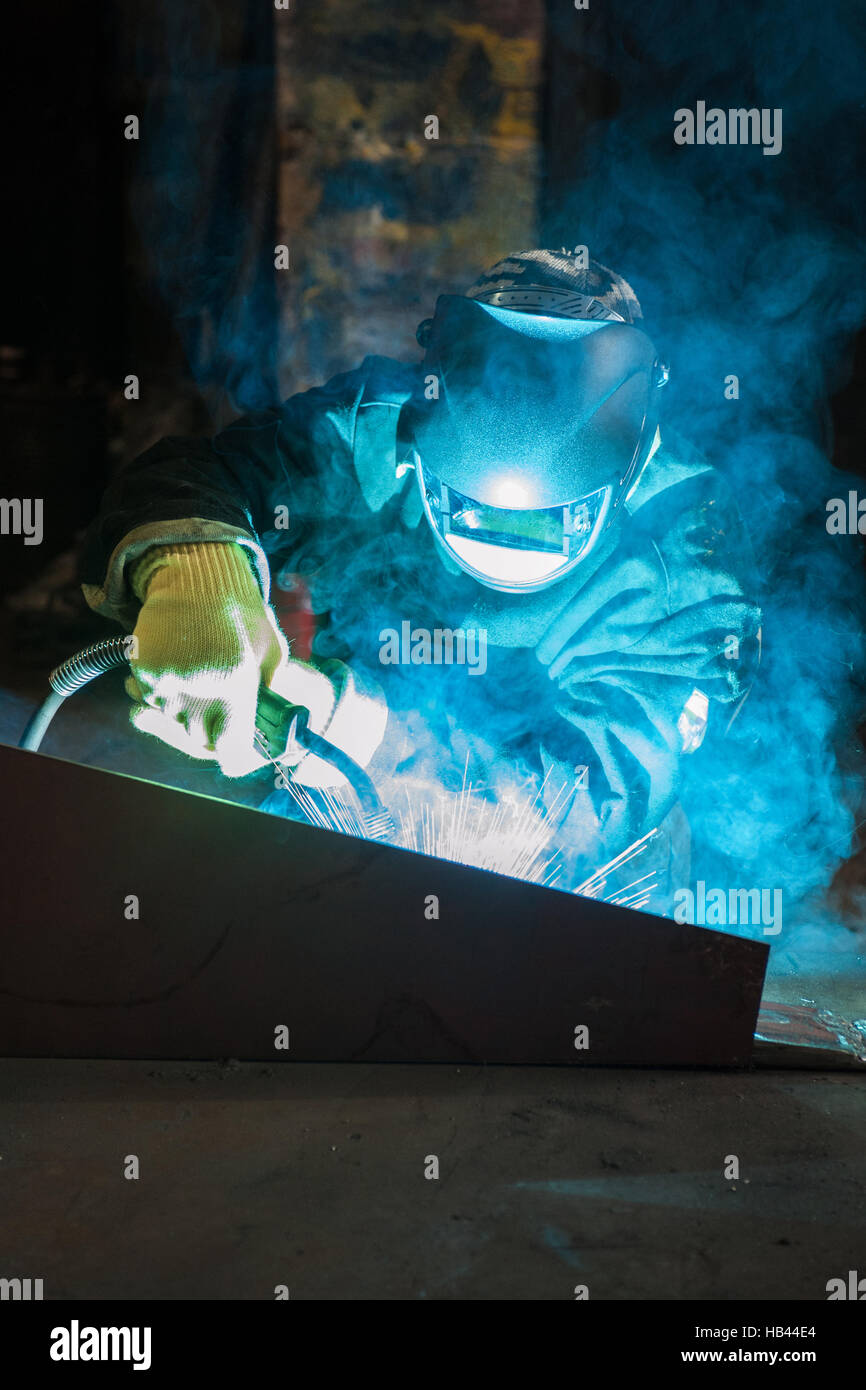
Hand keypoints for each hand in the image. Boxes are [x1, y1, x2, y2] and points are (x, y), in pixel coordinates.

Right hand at [126, 542, 335, 777]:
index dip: (232, 754)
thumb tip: (272, 724)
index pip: (230, 747)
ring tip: (198, 675)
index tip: (232, 751)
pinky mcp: (146, 669)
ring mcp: (170, 680)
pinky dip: (161, 689)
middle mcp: (201, 688)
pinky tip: (178, 664)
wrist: (196, 576)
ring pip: (171, 719)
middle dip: (207, 727)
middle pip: (198, 737)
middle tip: (215, 701)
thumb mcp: (271, 650)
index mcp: (237, 686)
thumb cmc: (241, 614)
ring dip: (182, 708)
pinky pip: (150, 697)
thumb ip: (271, 690)